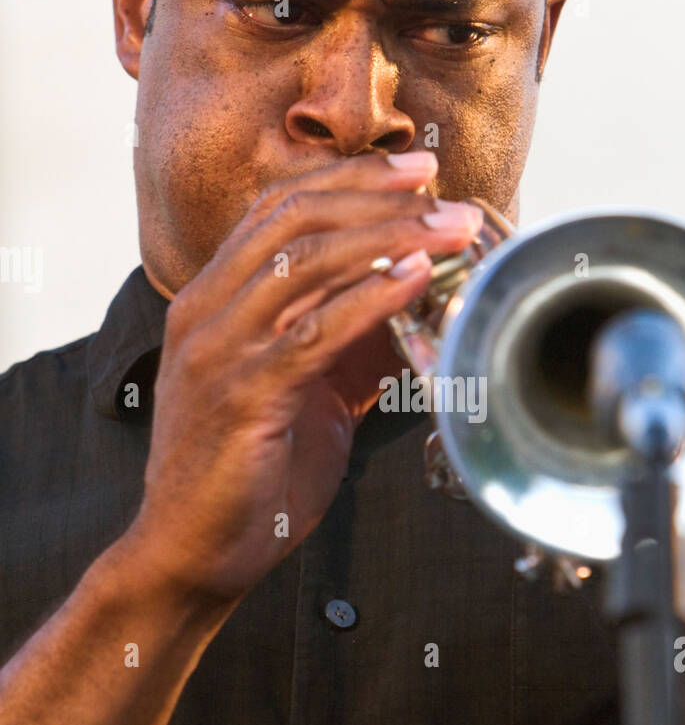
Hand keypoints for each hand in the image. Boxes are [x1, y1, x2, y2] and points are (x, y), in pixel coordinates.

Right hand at [124, 151, 482, 602]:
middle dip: (376, 193)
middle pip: (294, 217)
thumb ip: (348, 343)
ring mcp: (218, 349)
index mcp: (214, 299)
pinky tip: (416, 281)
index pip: (279, 208)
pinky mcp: (241, 394)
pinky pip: (313, 330)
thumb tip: (415, 302)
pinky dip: (371, 298)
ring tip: (450, 230)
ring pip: (306, 261)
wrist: (194, 552)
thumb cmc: (252, 472)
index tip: (415, 172)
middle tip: (443, 190)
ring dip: (389, 235)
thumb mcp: (307, 391)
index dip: (349, 178)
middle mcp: (207, 309)